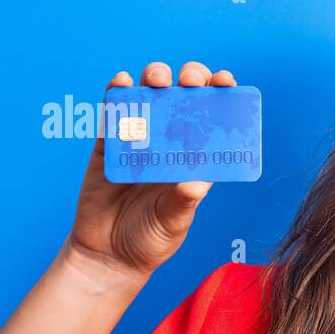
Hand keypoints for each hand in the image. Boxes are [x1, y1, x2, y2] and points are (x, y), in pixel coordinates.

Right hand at [63, 61, 236, 286]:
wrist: (107, 255)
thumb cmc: (150, 240)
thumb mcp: (173, 222)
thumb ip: (183, 201)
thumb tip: (195, 182)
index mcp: (195, 158)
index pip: (214, 119)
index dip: (221, 95)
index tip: (227, 82)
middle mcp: (170, 143)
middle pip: (183, 98)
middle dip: (190, 79)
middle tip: (192, 80)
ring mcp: (138, 139)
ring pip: (149, 97)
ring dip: (155, 78)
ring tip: (158, 79)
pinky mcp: (108, 144)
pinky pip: (113, 113)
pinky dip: (117, 93)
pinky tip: (123, 82)